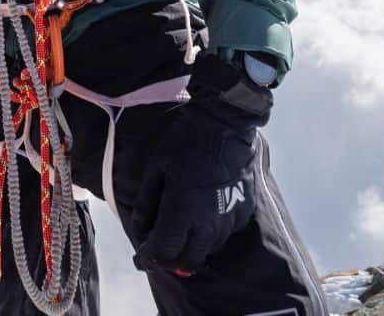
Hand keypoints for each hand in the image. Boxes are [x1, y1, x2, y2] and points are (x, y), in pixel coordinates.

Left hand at [128, 54, 270, 273]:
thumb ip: (147, 205)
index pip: (163, 253)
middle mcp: (208, 223)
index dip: (148, 260)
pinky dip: (209, 236)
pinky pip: (224, 235)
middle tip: (158, 251)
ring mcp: (229, 220)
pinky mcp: (244, 213)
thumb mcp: (155, 169)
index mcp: (182, 212)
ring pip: (207, 251)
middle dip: (169, 261)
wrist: (225, 123)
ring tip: (179, 236)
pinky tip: (201, 221)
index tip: (140, 259)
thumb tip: (142, 231)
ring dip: (190, 249)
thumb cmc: (185, 142)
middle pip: (187, 260)